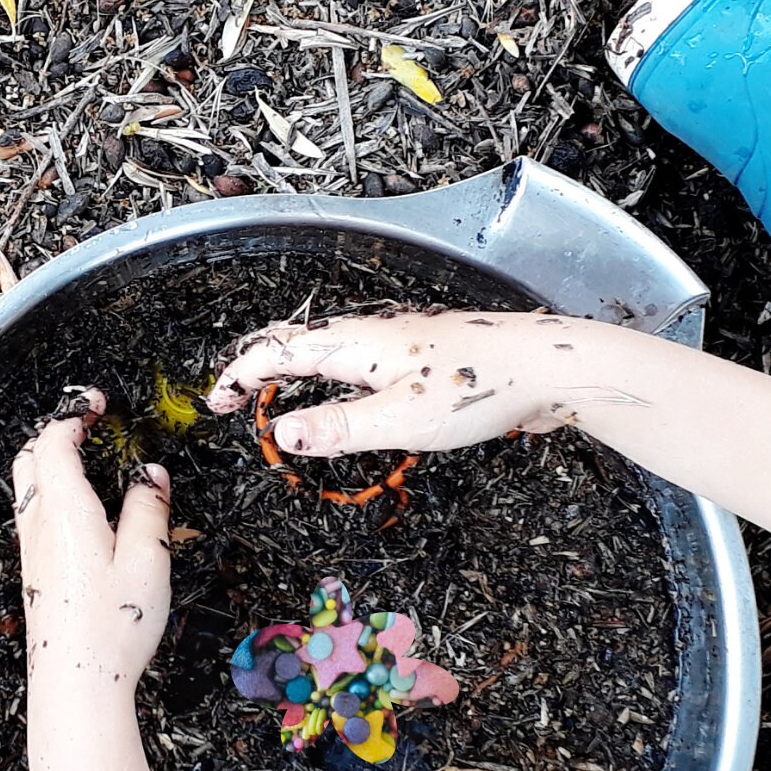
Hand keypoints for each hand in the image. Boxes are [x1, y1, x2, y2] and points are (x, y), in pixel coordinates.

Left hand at [12, 390, 172, 698]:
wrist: (76, 681)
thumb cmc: (111, 627)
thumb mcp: (148, 558)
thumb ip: (147, 508)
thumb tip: (150, 476)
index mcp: (66, 510)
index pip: (55, 441)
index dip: (73, 414)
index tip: (96, 405)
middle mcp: (40, 524)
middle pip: (29, 458)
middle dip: (55, 433)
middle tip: (88, 427)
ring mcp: (32, 548)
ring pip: (29, 487)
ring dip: (50, 463)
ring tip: (87, 463)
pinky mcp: (35, 570)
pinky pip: (36, 515)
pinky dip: (53, 495)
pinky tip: (83, 513)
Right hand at [206, 312, 580, 456]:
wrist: (553, 367)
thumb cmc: (481, 389)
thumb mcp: (402, 420)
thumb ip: (340, 428)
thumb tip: (283, 435)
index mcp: (359, 344)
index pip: (281, 353)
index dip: (243, 376)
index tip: (217, 402)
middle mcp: (374, 335)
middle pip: (301, 343)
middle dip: (261, 368)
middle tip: (236, 400)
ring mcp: (401, 343)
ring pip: (332, 350)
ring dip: (296, 371)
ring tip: (277, 398)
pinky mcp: (425, 357)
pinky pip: (362, 362)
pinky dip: (333, 377)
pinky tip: (347, 399)